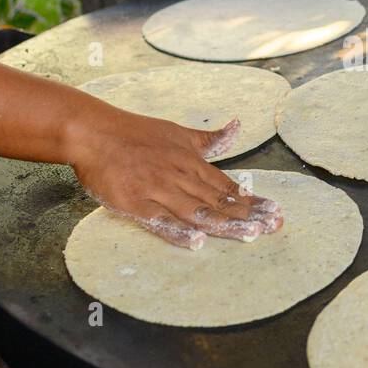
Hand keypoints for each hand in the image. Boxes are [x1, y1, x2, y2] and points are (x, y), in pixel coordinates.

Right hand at [65, 103, 280, 248]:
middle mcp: (179, 176)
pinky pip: (160, 220)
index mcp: (191, 161)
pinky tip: (197, 242)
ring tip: (250, 235)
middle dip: (248, 215)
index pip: (227, 185)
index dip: (251, 200)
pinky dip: (178, 231)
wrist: (92, 131)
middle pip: (219, 200)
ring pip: (196, 210)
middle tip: (274, 227)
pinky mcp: (134, 202)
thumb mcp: (178, 133)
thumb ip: (209, 139)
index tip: (275, 212)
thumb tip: (238, 126)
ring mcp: (157, 189)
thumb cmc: (136, 132)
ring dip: (225, 224)